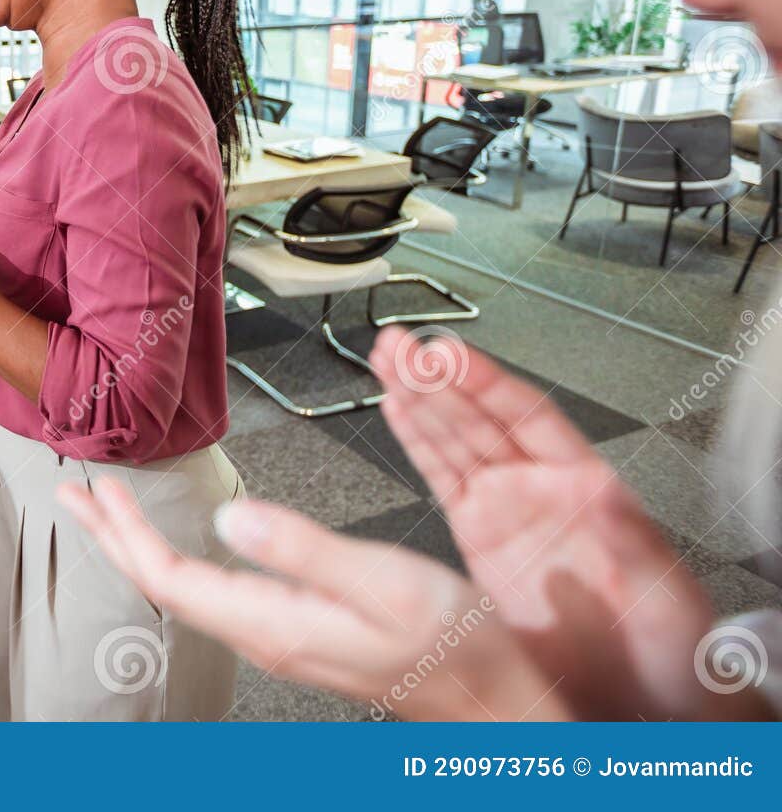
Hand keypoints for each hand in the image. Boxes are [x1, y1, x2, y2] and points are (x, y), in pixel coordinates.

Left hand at [58, 478, 568, 720]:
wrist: (501, 697)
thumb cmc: (456, 648)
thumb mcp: (385, 584)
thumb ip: (304, 550)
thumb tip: (231, 520)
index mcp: (275, 622)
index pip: (170, 578)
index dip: (125, 534)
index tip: (97, 490)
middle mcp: (267, 635)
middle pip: (165, 586)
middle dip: (115, 537)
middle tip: (77, 494)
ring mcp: (282, 637)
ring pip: (188, 589)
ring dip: (144, 547)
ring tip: (115, 513)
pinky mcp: (302, 631)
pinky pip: (217, 593)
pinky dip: (185, 558)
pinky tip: (191, 546)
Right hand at [370, 325, 715, 719]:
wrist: (638, 700)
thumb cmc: (663, 646)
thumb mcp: (662, 592)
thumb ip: (631, 541)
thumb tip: (607, 496)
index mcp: (585, 486)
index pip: (527, 417)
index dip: (484, 383)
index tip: (450, 356)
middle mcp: (541, 489)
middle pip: (481, 419)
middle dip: (437, 378)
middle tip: (399, 347)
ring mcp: (506, 510)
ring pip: (454, 439)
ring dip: (418, 396)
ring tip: (386, 359)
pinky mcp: (477, 536)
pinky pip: (439, 477)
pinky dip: (414, 440)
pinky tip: (395, 408)